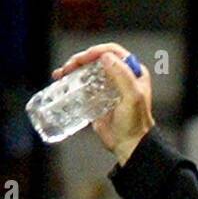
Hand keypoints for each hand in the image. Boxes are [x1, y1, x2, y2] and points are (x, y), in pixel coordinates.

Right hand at [52, 42, 153, 162]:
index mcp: (133, 73)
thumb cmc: (135, 124)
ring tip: (61, 74)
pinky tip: (62, 82)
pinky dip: (72, 81)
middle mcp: (121, 76)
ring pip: (88, 70)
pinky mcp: (98, 97)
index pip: (113, 52)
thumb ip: (122, 76)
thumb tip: (105, 57)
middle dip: (80, 60)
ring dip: (73, 69)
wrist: (129, 145)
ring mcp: (108, 86)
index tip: (82, 59)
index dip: (96, 52)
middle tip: (68, 67)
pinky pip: (83, 84)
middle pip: (97, 59)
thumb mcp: (132, 97)